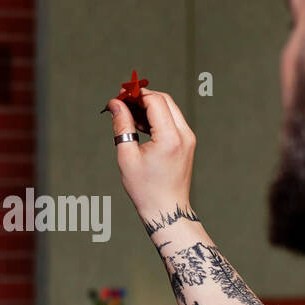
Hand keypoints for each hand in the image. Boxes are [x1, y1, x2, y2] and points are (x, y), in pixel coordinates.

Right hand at [107, 89, 196, 221]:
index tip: (119, 97)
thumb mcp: (127, 156)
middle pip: (164, 100)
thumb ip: (122, 125)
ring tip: (128, 116)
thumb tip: (115, 104)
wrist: (167, 209)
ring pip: (169, 108)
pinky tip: (140, 126)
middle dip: (142, 97)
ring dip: (149, 106)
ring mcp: (188, 138)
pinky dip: (157, 117)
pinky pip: (172, 120)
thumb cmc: (145, 189)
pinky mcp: (188, 142)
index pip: (155, 101)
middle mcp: (184, 135)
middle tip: (122, 102)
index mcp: (170, 138)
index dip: (135, 94)